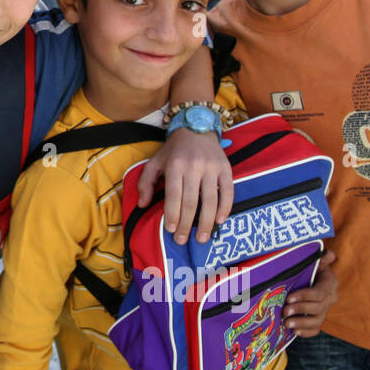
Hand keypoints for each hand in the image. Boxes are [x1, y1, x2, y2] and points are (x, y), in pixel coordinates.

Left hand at [136, 128, 232, 243]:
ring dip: (206, 222)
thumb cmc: (173, 150)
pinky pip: (228, 191)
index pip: (173, 195)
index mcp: (175, 165)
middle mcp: (194, 166)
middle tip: (183, 240)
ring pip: (210, 200)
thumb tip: (142, 205)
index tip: (171, 230)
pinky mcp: (226, 168)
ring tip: (201, 238)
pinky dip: (225, 208)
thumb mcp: (155, 162)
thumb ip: (145, 183)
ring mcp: (212, 167)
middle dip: (186, 224)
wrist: (196, 128)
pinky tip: (219, 221)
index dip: (172, 215)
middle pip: (191, 201)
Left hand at [284, 250, 337, 336]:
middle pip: (317, 308)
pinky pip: (315, 329)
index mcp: (330, 283)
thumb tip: (330, 254)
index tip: (289, 298)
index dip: (305, 296)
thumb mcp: (312, 260)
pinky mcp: (318, 319)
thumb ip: (320, 257)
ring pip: (317, 320)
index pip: (319, 293)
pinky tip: (295, 332)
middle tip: (284, 311)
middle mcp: (330, 298)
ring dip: (302, 323)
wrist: (307, 275)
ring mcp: (325, 310)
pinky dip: (306, 332)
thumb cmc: (308, 266)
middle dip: (300, 310)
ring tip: (287, 324)